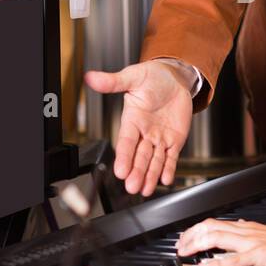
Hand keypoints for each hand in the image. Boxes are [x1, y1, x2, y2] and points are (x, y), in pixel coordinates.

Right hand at [84, 60, 193, 195]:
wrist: (174, 79)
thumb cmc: (152, 77)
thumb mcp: (133, 76)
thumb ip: (113, 81)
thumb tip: (91, 77)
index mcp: (132, 120)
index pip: (126, 141)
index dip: (124, 156)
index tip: (120, 171)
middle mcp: (144, 133)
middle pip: (139, 156)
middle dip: (136, 172)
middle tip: (132, 186)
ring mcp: (159, 138)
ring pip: (154, 160)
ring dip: (150, 175)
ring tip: (145, 189)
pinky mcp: (174, 140)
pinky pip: (171, 157)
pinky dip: (169, 168)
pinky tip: (165, 179)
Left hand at [176, 220, 265, 265]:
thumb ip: (260, 235)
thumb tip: (248, 231)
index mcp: (254, 229)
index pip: (219, 223)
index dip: (199, 229)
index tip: (187, 238)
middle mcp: (251, 232)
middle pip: (212, 226)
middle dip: (190, 235)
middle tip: (179, 246)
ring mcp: (255, 242)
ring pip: (218, 237)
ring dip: (196, 244)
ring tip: (184, 252)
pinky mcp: (262, 255)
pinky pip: (234, 259)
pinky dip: (215, 263)